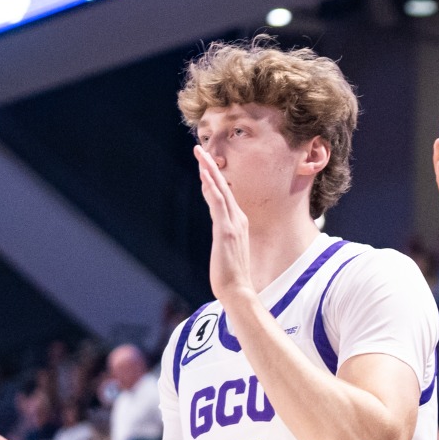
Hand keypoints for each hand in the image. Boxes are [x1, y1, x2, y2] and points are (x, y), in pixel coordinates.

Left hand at [193, 146, 257, 310]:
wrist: (238, 290)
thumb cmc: (232, 275)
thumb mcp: (227, 251)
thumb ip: (225, 238)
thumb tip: (220, 235)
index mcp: (238, 223)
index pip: (224, 195)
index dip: (213, 177)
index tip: (204, 164)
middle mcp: (238, 220)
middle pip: (223, 187)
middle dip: (210, 167)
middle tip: (199, 149)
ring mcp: (233, 224)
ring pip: (220, 191)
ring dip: (210, 171)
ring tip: (200, 155)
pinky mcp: (226, 231)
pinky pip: (218, 204)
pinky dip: (212, 188)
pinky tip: (205, 176)